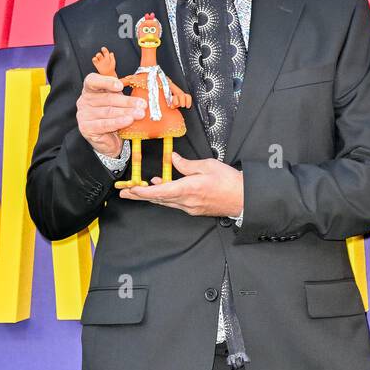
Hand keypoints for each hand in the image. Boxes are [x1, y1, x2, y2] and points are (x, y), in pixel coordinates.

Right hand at [76, 73, 145, 158]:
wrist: (108, 141)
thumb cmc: (111, 118)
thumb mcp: (116, 102)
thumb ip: (120, 93)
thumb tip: (139, 91)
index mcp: (90, 90)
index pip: (93, 81)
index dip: (106, 82)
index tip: (120, 86)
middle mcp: (85, 101)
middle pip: (107, 98)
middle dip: (127, 101)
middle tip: (141, 104)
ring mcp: (84, 115)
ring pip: (108, 112)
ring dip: (126, 112)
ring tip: (139, 113)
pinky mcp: (87, 128)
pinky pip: (105, 124)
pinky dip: (118, 122)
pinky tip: (128, 121)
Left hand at [118, 152, 243, 216]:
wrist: (244, 198)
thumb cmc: (230, 182)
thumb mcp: (208, 166)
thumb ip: (187, 164)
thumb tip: (174, 160)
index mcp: (189, 189)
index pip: (160, 191)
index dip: (143, 191)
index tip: (131, 190)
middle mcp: (187, 201)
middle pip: (158, 199)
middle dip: (140, 196)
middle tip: (125, 193)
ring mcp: (190, 207)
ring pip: (165, 202)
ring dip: (151, 196)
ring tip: (138, 191)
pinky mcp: (195, 209)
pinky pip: (175, 203)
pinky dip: (165, 196)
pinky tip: (160, 190)